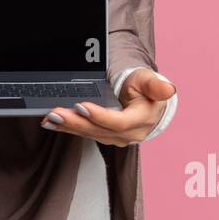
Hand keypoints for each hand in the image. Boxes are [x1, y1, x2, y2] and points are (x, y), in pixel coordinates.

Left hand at [40, 69, 175, 146]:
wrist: (147, 102)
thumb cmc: (146, 88)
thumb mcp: (150, 81)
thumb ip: (155, 85)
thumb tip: (168, 89)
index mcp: (142, 120)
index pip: (119, 122)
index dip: (100, 116)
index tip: (82, 106)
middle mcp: (130, 134)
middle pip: (99, 130)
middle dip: (76, 122)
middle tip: (56, 113)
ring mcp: (117, 138)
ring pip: (90, 134)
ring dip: (68, 126)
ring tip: (50, 118)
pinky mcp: (105, 137)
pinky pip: (86, 133)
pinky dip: (68, 128)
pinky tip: (53, 123)